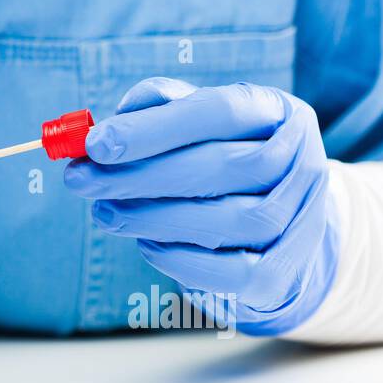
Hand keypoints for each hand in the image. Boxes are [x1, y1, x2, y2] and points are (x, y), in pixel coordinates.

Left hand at [63, 78, 338, 333]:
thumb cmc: (222, 160)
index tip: (95, 144)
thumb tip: (111, 122)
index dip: (153, 128)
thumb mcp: (198, 124)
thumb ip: (159, 109)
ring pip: (228, 220)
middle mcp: (301, 163)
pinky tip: (145, 244)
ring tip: (105, 213)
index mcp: (277, 113)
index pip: (219, 111)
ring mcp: (300, 220)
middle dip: (140, 175)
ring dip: (153, 217)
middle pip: (222, 166)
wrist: (279, 228)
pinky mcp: (283, 273)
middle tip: (81, 180)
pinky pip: (230, 272)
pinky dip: (180, 259)